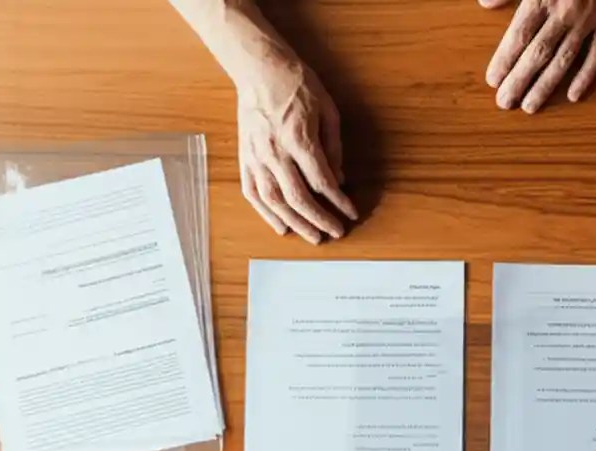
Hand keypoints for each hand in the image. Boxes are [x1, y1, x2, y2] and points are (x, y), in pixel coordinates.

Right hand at [237, 62, 356, 243]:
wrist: (260, 69)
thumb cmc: (298, 86)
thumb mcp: (328, 111)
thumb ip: (334, 148)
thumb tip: (339, 179)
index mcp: (299, 138)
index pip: (322, 181)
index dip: (338, 201)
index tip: (351, 212)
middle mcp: (275, 151)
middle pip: (298, 197)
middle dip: (318, 219)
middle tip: (335, 232)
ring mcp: (256, 156)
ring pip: (274, 200)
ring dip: (295, 222)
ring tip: (312, 236)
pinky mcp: (244, 157)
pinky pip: (252, 192)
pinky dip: (266, 213)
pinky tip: (281, 226)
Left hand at [481, 0, 595, 112]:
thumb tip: (485, 3)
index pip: (520, 35)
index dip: (505, 59)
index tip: (492, 79)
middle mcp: (564, 11)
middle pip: (538, 53)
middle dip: (520, 80)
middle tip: (504, 103)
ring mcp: (588, 19)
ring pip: (564, 59)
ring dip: (546, 86)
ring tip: (530, 107)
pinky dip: (586, 76)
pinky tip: (573, 96)